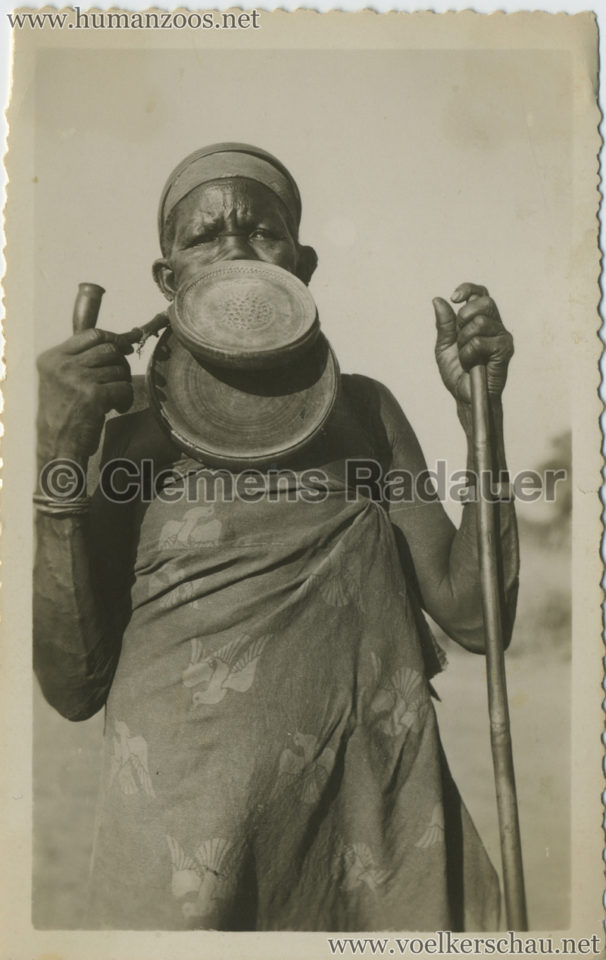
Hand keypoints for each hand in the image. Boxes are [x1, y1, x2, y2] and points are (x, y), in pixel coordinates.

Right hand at [36, 329, 133, 464]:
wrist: (57, 445)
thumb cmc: (62, 414)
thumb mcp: (60, 380)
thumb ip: (79, 359)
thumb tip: (119, 341)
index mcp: (52, 358)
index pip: (91, 334)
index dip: (114, 338)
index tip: (127, 344)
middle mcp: (62, 365)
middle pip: (109, 349)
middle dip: (122, 363)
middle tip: (121, 378)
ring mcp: (78, 379)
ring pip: (119, 369)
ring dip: (123, 383)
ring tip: (115, 399)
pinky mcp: (94, 395)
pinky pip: (124, 387)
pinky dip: (126, 399)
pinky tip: (117, 408)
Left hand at [433, 282, 513, 403]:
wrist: (465, 396)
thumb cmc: (458, 373)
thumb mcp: (444, 346)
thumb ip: (444, 324)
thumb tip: (438, 299)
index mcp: (482, 320)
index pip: (481, 293)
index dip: (468, 289)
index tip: (454, 298)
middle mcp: (495, 325)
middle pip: (483, 301)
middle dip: (463, 317)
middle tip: (459, 339)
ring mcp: (503, 336)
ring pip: (479, 322)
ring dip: (463, 341)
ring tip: (466, 357)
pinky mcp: (505, 349)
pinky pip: (480, 341)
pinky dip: (468, 354)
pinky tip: (472, 364)